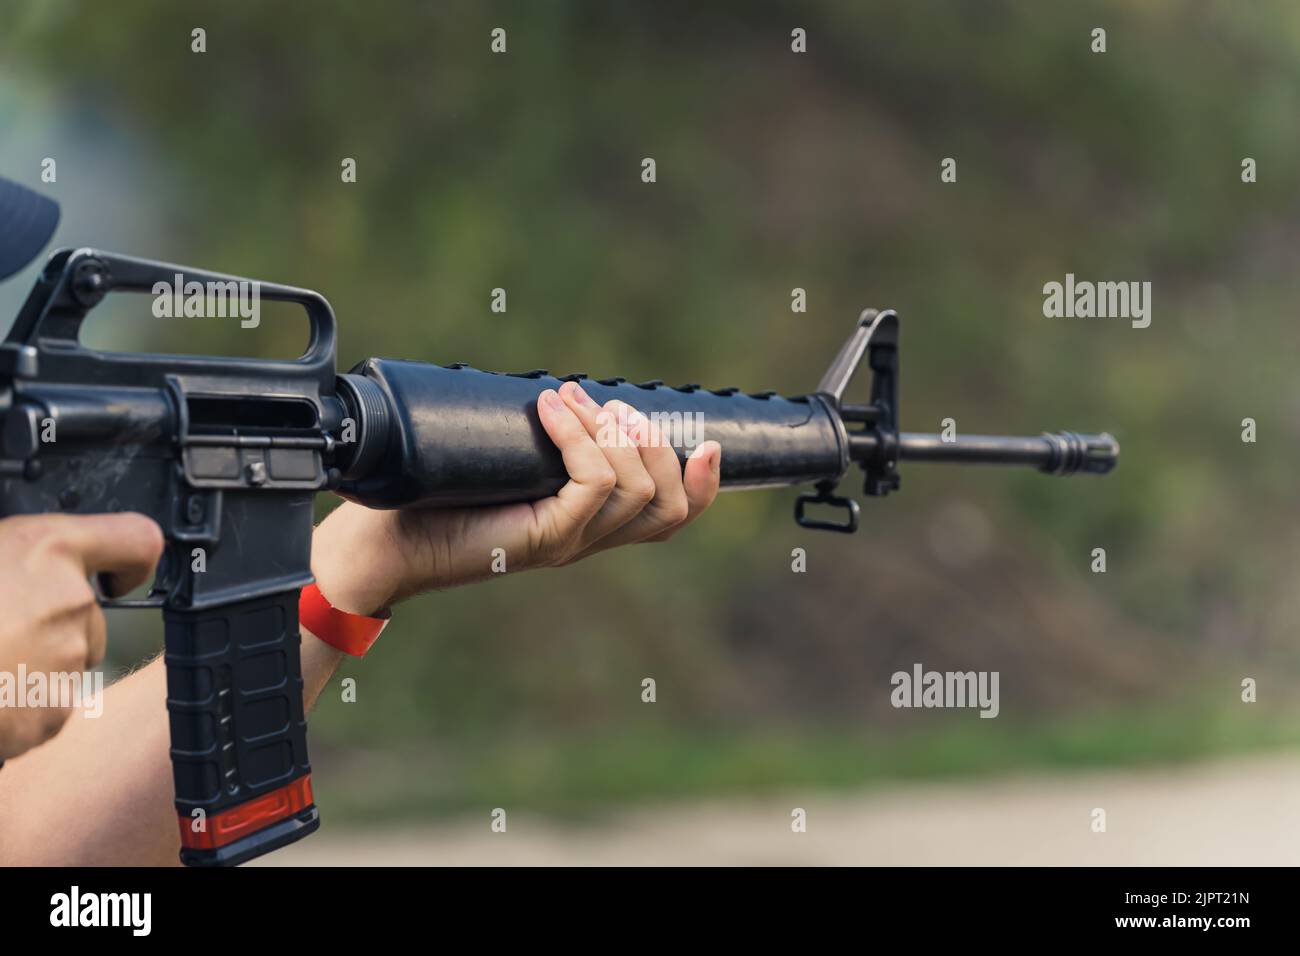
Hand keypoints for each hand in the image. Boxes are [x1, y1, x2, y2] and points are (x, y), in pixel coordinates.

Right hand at [0, 513, 162, 759]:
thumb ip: (13, 559)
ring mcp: (67, 658)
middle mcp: (70, 601)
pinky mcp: (55, 710)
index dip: (130, 558)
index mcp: (46, 550)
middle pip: (89, 615)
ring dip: (32, 665)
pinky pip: (47, 705)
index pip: (133, 538)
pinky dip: (20, 705)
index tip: (120, 573)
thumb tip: (21, 568)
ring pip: (66, 662)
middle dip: (53, 624)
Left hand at [312, 382, 721, 613]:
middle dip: (655, 443)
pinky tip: (548, 411)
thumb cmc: (435, 499)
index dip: (703, 485)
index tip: (709, 443)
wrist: (387, 543)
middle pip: (669, 505)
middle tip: (604, 403)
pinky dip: (579, 437)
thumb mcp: (505, 462)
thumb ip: (541, 442)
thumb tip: (560, 391)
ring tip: (567, 398)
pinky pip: (593, 483)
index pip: (672, 518)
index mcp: (591, 525)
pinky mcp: (544, 538)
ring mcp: (570, 542)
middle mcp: (588, 539)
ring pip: (636, 489)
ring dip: (610, 430)